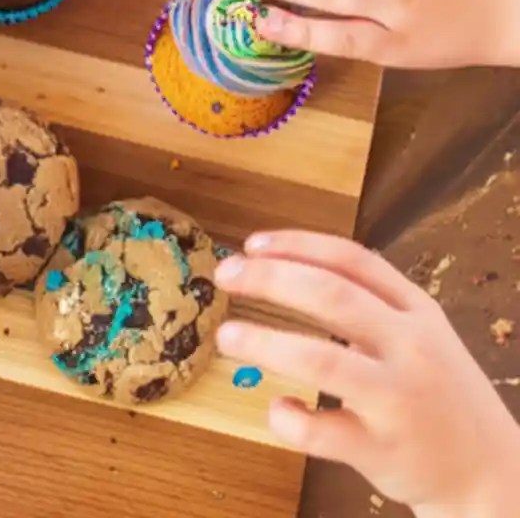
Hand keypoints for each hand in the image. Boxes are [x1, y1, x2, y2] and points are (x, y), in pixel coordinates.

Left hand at [214, 231, 519, 516]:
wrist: (490, 470)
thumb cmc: (435, 394)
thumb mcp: (419, 335)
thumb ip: (367, 303)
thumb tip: (284, 268)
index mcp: (417, 312)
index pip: (352, 261)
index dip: (297, 246)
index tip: (251, 244)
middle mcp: (410, 347)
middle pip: (332, 297)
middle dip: (271, 280)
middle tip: (226, 276)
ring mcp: (398, 398)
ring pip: (321, 361)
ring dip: (265, 343)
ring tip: (228, 336)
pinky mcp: (381, 448)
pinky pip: (320, 430)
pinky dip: (288, 418)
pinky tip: (278, 408)